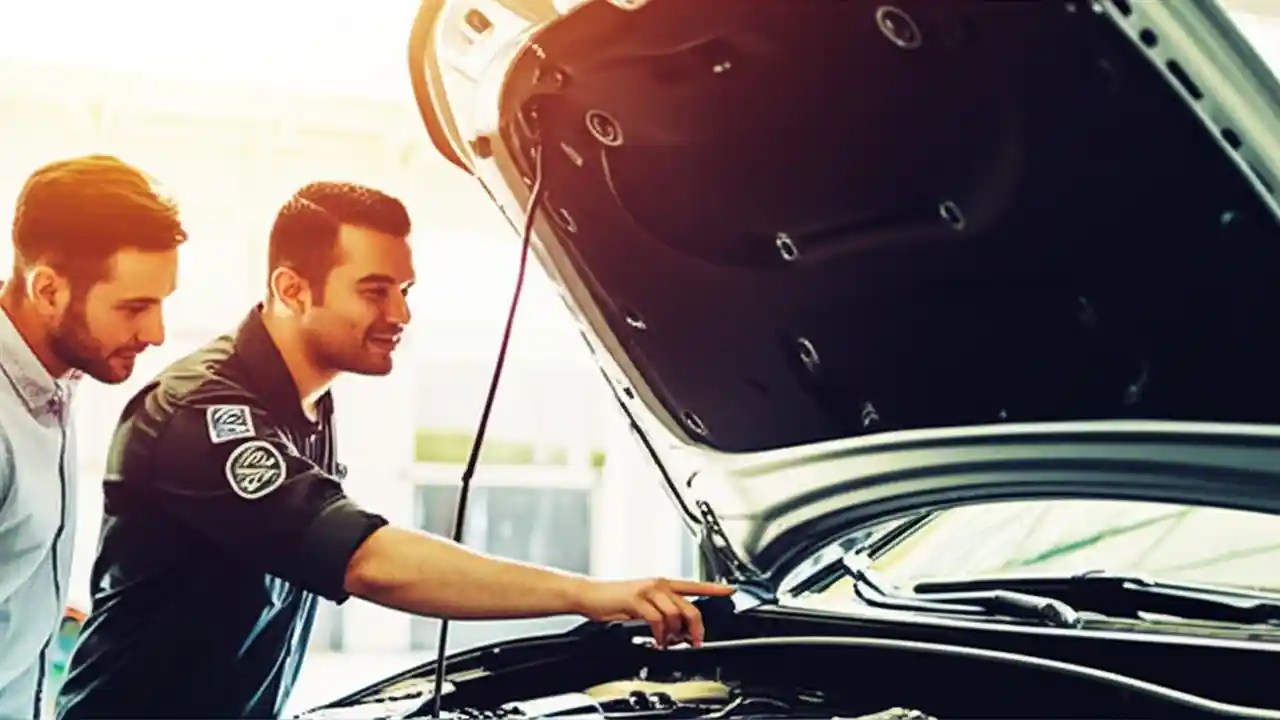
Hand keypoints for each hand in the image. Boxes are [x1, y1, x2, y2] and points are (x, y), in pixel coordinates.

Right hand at [572, 577, 735, 647]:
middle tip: (694, 642)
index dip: (714, 588)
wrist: (591, 596)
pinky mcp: (637, 600)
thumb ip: (661, 611)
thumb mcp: (643, 603)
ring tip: (666, 642)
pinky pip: (657, 620)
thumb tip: (678, 629)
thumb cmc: (615, 600)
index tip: (730, 590)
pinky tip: (657, 640)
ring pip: (675, 614)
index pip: (694, 585)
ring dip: (674, 634)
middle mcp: (659, 584)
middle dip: (695, 629)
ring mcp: (648, 591)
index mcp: (663, 584)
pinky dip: (660, 634)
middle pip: (689, 606)